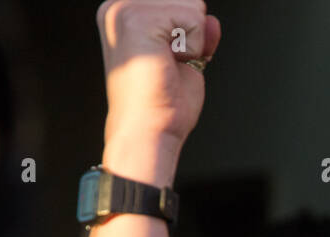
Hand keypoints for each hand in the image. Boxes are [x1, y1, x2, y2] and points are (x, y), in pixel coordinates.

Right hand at [96, 0, 221, 185]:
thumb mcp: (185, 60)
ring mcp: (124, 10)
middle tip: (169, 63)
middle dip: (192, 34)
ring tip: (168, 64)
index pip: (176, 2)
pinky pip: (193, 20)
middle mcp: (117, 6)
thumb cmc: (161, 104)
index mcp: (122, 13)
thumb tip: (212, 20)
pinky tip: (171, 63)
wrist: (148, 130)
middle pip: (186, 0)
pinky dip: (194, 47)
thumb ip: (196, 34)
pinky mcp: (139, 19)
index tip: (169, 57)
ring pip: (192, 6)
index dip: (188, 31)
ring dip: (193, 42)